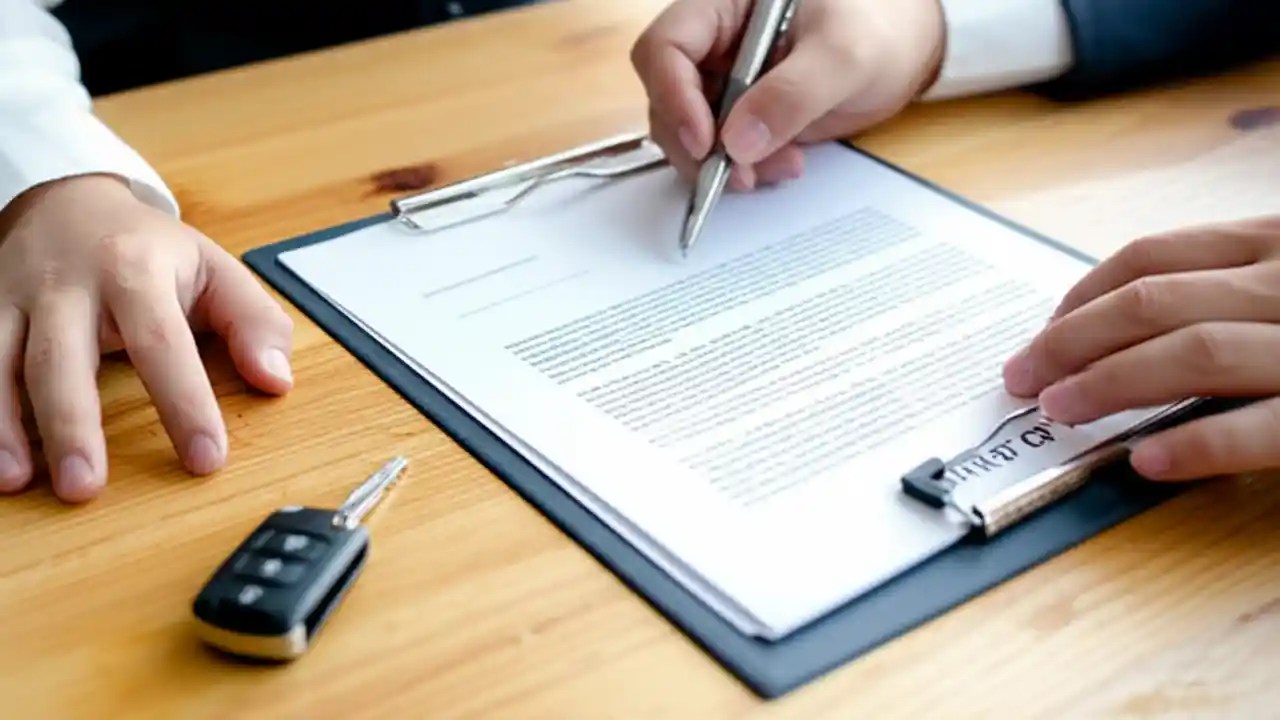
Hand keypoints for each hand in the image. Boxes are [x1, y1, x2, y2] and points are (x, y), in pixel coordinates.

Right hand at [0, 174, 293, 502]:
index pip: (162, 343)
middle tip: (84, 488)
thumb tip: (276, 380)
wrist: (67, 199)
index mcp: (136, 271)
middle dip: (71, 425)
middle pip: (62, 357)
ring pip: (0, 363)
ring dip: (5, 427)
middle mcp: (68, 285)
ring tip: (17, 482)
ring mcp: (15, 299)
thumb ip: (253, 323)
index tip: (207, 459)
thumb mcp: (215, 270)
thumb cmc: (149, 249)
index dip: (185, 403)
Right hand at [631, 0, 945, 189]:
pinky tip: (785, 163)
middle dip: (698, 144)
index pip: (666, 46)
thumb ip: (792, 94)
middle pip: (667, 96)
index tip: (704, 142)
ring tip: (783, 165)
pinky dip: (746, 168)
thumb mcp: (844, 56)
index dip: (672, 95)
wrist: (907, 50)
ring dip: (725, 163)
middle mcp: (714, 41)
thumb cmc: (879, 29)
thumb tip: (737, 143)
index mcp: (724, 4)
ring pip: (689, 132)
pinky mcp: (740, 113)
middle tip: (737, 175)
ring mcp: (724, 79)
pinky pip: (721, 149)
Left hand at [1002, 215, 1279, 481]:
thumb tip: (1117, 328)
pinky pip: (1261, 427)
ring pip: (1196, 352)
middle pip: (1154, 302)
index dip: (1082, 299)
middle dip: (1072, 342)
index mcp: (1276, 241)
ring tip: (1060, 411)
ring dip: (1112, 382)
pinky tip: (1146, 460)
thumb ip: (1227, 289)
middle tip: (1023, 378)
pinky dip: (1198, 442)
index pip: (1153, 258)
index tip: (1042, 335)